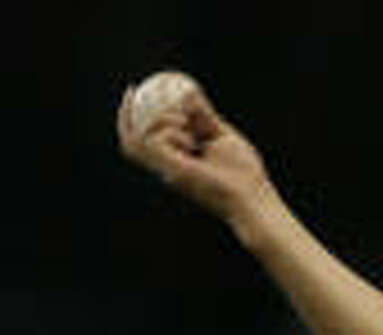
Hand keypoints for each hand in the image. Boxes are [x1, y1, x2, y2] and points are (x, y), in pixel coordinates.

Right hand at [116, 80, 272, 231]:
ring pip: (139, 137)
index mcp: (176, 161)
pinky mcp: (174, 171)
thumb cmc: (244, 173)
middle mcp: (167, 167)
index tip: (134, 89)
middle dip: (128, 112)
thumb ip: (204, 116)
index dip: (129, 115)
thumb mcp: (221, 135)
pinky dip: (168, 130)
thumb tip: (189, 93)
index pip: (141, 140)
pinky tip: (191, 138)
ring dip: (159, 119)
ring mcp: (169, 170)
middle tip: (135, 89)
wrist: (253, 197)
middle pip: (130, 140)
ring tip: (186, 122)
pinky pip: (154, 141)